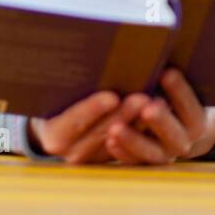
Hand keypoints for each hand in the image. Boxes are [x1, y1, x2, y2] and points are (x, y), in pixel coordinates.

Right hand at [28, 90, 152, 164]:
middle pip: (100, 133)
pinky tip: (160, 110)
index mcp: (55, 135)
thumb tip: (94, 56)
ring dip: (139, 121)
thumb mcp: (61, 90)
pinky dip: (145, 128)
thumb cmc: (61, 94)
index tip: (112, 97)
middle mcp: (71, 152)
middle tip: (142, 97)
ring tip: (157, 102)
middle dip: (123, 114)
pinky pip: (132, 146)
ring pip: (121, 141)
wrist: (61, 118)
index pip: (73, 122)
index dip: (91, 109)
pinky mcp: (113, 157)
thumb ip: (74, 82)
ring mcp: (93, 158)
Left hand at [105, 67, 214, 164]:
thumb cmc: (176, 98)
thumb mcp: (180, 89)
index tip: (168, 72)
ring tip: (115, 128)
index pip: (192, 107)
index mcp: (197, 121)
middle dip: (160, 119)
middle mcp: (183, 141)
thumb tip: (160, 44)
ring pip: (150, 152)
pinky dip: (121, 152)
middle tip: (147, 107)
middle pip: (173, 133)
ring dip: (133, 140)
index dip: (180, 91)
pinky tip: (108, 141)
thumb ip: (171, 77)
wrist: (182, 128)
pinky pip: (132, 161)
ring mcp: (163, 154)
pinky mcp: (143, 162)